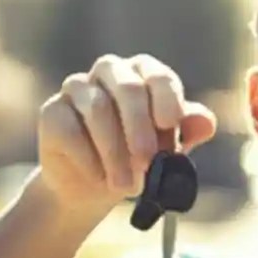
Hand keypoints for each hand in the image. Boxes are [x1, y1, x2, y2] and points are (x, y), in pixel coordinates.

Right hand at [34, 54, 217, 213]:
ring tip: (125, 185)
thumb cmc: (139, 159)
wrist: (95, 186)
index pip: (157, 74)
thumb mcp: (170, 149)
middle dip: (140, 127)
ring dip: (114, 152)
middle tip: (148, 161)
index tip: (171, 124)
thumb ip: (189, 132)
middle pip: (127, 87)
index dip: (166, 97)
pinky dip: (87, 159)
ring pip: (97, 108)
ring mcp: (77, 88)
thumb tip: (206, 122)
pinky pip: (68, 129)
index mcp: (143, 73)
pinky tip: (98, 178)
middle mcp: (110, 72)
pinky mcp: (52, 111)